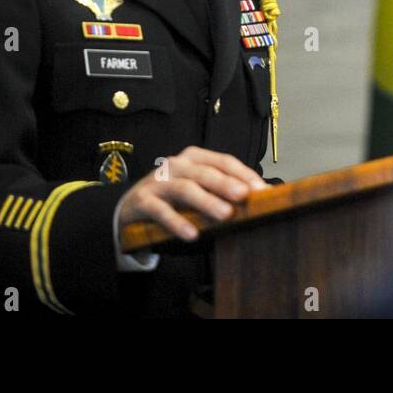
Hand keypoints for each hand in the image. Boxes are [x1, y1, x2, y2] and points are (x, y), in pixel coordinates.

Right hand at [117, 146, 267, 241]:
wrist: (130, 208)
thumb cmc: (173, 199)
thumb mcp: (197, 190)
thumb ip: (220, 192)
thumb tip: (258, 201)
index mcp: (194, 158)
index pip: (224, 162)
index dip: (244, 174)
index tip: (262, 190)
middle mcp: (176, 165)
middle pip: (206, 173)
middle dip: (227, 184)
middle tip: (245, 196)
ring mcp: (158, 181)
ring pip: (185, 189)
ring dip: (207, 201)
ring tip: (224, 214)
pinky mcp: (142, 201)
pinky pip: (161, 211)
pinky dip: (177, 222)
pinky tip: (191, 234)